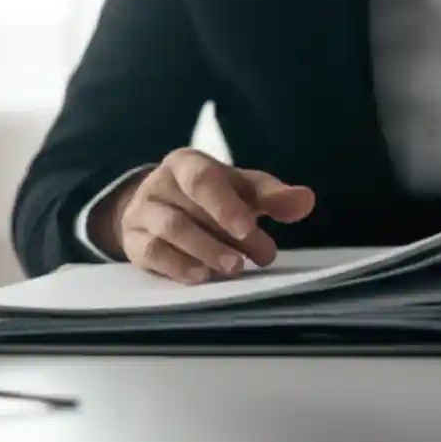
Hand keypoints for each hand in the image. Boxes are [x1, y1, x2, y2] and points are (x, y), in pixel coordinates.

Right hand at [88, 148, 314, 283]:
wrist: (157, 207)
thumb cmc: (209, 197)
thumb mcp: (241, 190)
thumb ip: (272, 196)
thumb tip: (306, 200)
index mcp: (187, 163)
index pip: (204, 179)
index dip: (227, 205)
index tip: (251, 228)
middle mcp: (160, 185)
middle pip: (191, 208)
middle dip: (227, 234)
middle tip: (261, 255)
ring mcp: (143, 213)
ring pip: (170, 230)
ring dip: (205, 251)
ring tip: (234, 268)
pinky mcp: (134, 242)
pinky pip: (152, 253)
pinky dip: (177, 267)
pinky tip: (201, 277)